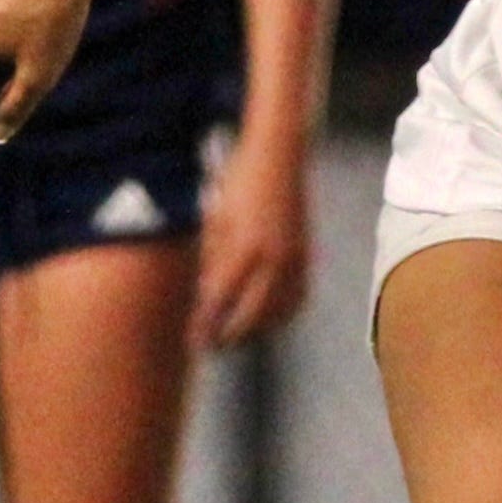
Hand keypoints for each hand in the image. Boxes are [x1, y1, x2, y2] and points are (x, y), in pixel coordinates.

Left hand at [193, 134, 315, 351]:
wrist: (280, 155)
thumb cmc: (239, 181)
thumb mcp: (215, 218)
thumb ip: (211, 260)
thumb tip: (203, 296)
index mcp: (245, 248)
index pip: (221, 301)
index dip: (206, 325)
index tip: (194, 341)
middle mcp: (273, 259)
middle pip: (252, 316)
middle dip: (230, 336)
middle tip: (212, 347)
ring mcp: (295, 259)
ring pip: (278, 312)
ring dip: (257, 329)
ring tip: (236, 336)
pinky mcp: (307, 255)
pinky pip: (298, 297)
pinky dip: (283, 314)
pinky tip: (268, 318)